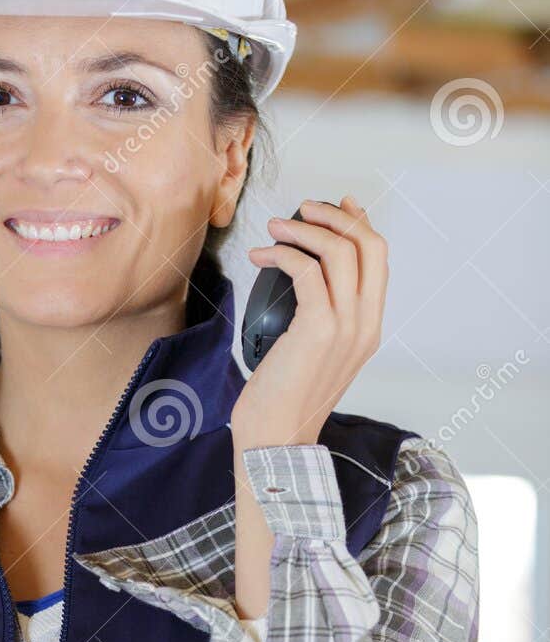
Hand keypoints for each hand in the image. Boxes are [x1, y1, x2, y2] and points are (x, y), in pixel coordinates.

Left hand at [230, 195, 387, 450]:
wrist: (276, 436)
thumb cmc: (283, 397)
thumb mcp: (313, 352)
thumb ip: (321, 318)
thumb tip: (305, 278)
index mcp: (369, 328)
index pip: (379, 260)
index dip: (360, 224)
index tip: (337, 205)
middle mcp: (365, 324)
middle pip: (369, 246)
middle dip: (335, 216)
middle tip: (302, 209)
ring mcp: (347, 327)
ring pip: (340, 252)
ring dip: (304, 229)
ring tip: (275, 227)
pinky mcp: (319, 330)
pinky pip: (307, 270)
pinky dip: (283, 253)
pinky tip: (263, 256)